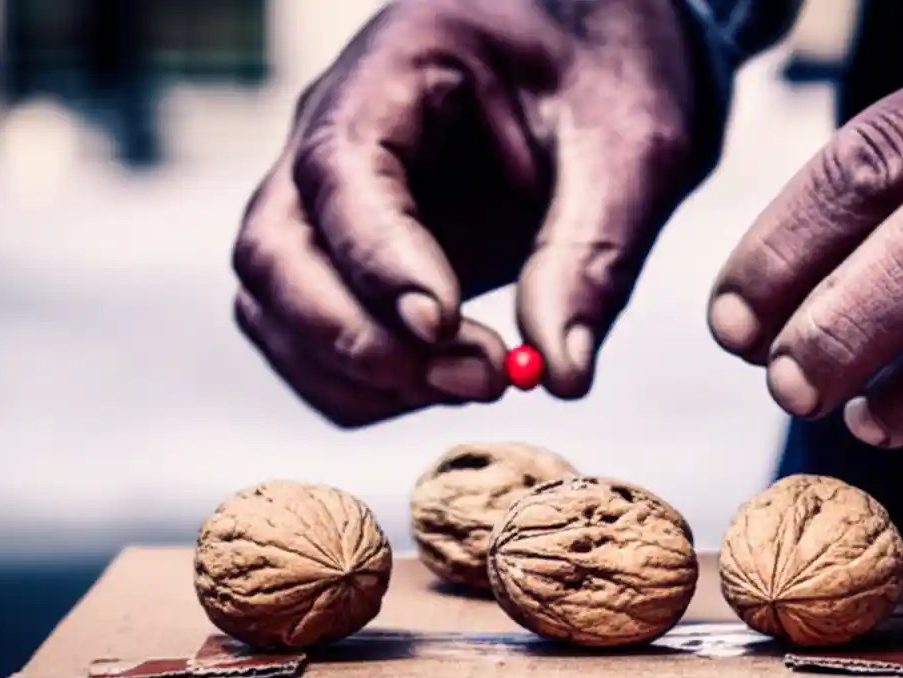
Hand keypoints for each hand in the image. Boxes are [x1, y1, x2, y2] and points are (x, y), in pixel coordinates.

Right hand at [233, 0, 716, 426]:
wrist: (605, 68)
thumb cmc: (612, 79)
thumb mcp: (630, 149)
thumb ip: (593, 255)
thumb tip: (560, 376)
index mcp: (397, 67)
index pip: (340, 169)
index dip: (377, 260)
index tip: (444, 327)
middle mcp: (335, 129)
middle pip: (274, 250)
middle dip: (358, 337)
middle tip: (480, 377)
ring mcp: (328, 198)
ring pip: (272, 305)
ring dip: (357, 374)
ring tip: (478, 382)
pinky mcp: (345, 255)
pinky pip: (305, 336)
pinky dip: (361, 385)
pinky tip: (447, 383)